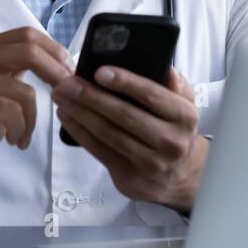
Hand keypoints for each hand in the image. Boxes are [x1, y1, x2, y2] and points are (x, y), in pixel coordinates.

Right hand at [0, 26, 72, 197]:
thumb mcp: (2, 87)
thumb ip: (21, 68)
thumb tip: (62, 61)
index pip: (27, 35)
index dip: (54, 51)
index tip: (70, 72)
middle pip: (29, 51)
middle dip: (56, 74)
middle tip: (67, 96)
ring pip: (25, 91)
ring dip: (32, 119)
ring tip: (22, 134)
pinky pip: (14, 112)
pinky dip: (21, 129)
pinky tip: (14, 140)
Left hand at [53, 66, 207, 213]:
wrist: (179, 176)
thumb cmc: (174, 131)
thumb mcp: (184, 105)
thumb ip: (177, 86)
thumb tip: (166, 70)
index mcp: (185, 116)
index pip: (152, 95)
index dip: (125, 82)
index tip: (100, 72)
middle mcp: (171, 141)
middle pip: (125, 115)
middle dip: (92, 97)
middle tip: (68, 83)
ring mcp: (150, 162)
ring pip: (109, 134)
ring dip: (81, 114)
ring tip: (62, 97)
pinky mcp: (130, 177)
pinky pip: (100, 151)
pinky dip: (80, 133)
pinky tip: (68, 117)